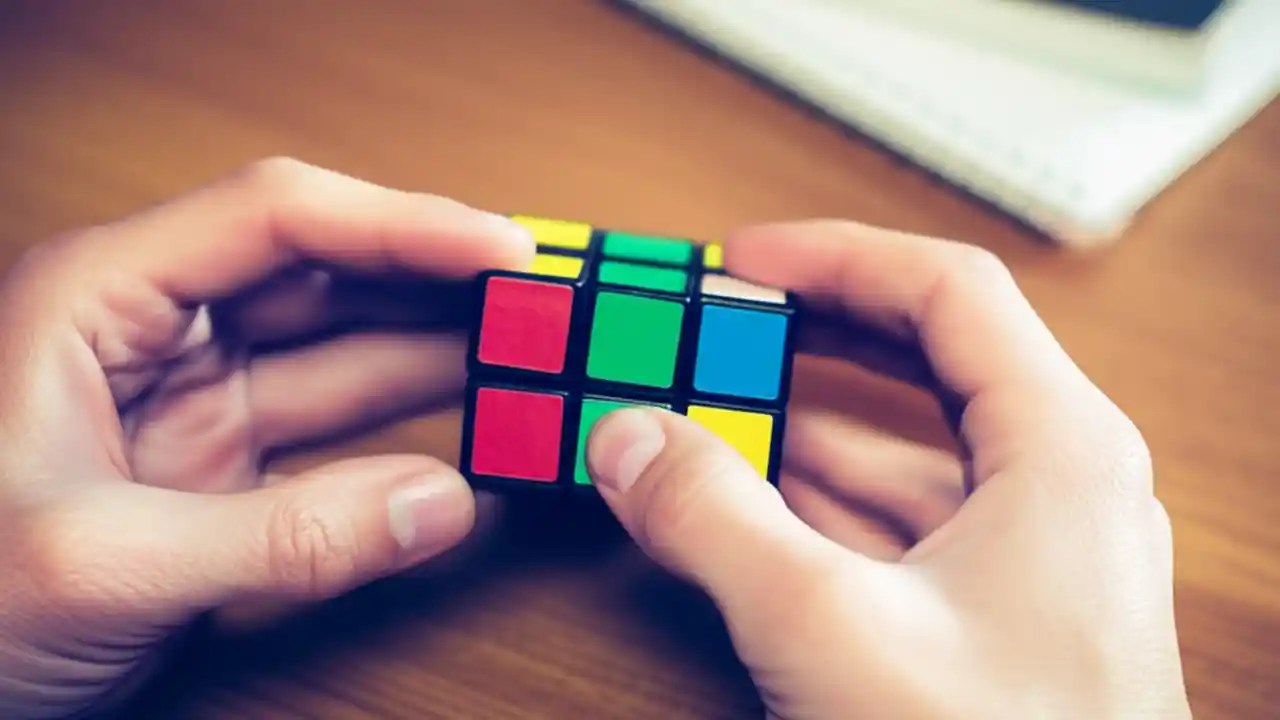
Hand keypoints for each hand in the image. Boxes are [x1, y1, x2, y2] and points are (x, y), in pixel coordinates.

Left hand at [0, 158, 533, 718]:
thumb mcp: (103, 564)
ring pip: (345, 350)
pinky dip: (411, 432)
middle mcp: (158, 335)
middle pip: (327, 274)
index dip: (402, 223)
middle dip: (437, 278)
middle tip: (539, 293)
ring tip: (531, 347)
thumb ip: (281, 537)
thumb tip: (441, 502)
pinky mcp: (222, 472)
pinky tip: (472, 429)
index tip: (503, 247)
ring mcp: (196, 405)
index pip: (278, 221)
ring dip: (439, 348)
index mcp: (101, 299)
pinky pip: (340, 434)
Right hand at [586, 222, 1190, 718]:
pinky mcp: (990, 617)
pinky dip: (814, 503)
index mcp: (1059, 449)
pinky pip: (893, 526)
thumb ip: (715, 520)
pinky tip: (743, 500)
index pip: (945, 293)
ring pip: (899, 452)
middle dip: (808, 338)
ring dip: (796, 427)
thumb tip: (628, 435)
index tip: (743, 260)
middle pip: (922, 362)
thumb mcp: (832, 632)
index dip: (836, 260)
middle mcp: (1056, 486)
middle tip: (715, 321)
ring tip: (705, 406)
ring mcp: (1026, 556)